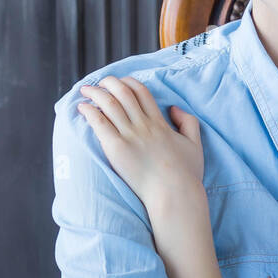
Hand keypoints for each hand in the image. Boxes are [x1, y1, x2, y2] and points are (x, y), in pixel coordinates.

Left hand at [76, 76, 203, 208]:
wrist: (175, 195)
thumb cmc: (186, 175)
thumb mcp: (195, 144)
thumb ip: (188, 122)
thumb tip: (174, 108)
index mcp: (160, 123)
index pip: (141, 92)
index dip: (128, 83)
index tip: (119, 83)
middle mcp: (144, 125)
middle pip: (122, 93)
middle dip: (108, 83)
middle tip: (98, 83)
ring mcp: (130, 135)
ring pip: (109, 104)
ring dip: (95, 93)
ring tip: (85, 91)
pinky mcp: (117, 148)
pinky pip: (99, 123)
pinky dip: (89, 111)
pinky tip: (82, 108)